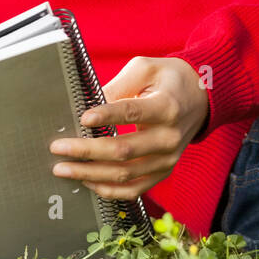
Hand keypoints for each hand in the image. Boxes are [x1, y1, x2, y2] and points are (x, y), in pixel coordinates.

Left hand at [49, 56, 209, 199]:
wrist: (201, 98)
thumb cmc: (168, 79)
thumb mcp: (145, 69)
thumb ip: (116, 86)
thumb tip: (85, 106)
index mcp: (166, 107)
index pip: (132, 113)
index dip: (106, 116)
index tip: (82, 118)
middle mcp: (169, 137)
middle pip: (123, 150)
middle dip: (85, 151)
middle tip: (57, 148)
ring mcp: (168, 159)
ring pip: (125, 175)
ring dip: (90, 174)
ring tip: (62, 168)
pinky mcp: (164, 171)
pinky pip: (134, 190)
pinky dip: (108, 190)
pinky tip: (86, 181)